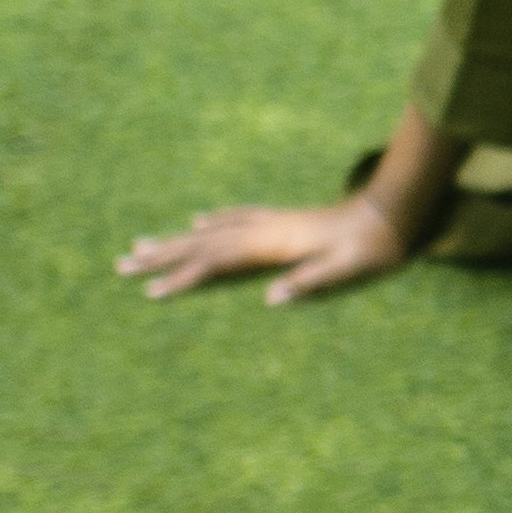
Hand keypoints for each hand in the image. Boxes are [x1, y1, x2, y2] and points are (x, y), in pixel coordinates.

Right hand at [117, 193, 416, 310]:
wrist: (390, 213)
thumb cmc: (371, 248)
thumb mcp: (346, 270)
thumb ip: (310, 281)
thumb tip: (272, 299)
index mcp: (274, 243)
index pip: (217, 262)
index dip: (183, 277)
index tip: (151, 291)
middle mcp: (264, 228)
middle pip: (202, 243)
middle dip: (162, 255)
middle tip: (121, 263)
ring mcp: (270, 221)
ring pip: (212, 230)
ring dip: (177, 239)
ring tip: (143, 244)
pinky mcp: (280, 219)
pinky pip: (233, 220)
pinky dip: (210, 223)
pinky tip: (198, 223)